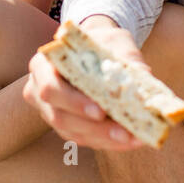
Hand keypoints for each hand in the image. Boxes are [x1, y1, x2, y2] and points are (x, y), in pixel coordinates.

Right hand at [22, 16, 146, 151]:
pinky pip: (84, 138)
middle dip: (93, 127)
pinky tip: (131, 140)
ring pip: (72, 132)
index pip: (51, 88)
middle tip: (123, 132)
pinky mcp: (66, 125)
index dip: (73, 102)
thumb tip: (144, 76)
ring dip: (105, 138)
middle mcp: (39, 90)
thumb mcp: (113, 41)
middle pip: (59, 116)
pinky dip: (108, 141)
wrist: (96, 49)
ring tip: (135, 138)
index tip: (100, 111)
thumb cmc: (102, 42)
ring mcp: (50, 111)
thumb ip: (124, 57)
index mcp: (43, 65)